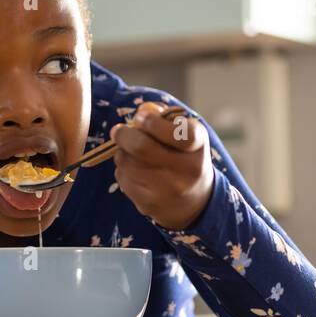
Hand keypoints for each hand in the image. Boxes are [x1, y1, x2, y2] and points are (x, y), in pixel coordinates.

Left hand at [99, 101, 213, 230]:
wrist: (195, 201)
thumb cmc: (185, 157)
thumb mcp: (185, 133)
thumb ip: (164, 116)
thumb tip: (142, 111)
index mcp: (197, 146)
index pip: (175, 132)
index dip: (152, 122)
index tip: (140, 117)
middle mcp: (186, 170)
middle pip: (142, 148)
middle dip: (123, 135)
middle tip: (118, 131)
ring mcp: (168, 190)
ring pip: (127, 163)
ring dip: (122, 153)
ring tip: (130, 152)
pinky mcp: (150, 205)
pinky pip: (123, 179)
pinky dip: (123, 170)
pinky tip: (134, 171)